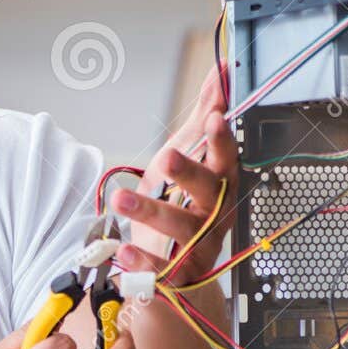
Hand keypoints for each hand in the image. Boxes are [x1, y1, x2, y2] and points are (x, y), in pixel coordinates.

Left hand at [110, 64, 237, 286]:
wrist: (175, 267)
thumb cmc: (182, 203)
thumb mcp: (189, 155)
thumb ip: (203, 115)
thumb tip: (219, 71)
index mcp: (221, 185)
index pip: (227, 159)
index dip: (223, 141)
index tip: (215, 117)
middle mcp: (216, 217)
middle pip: (208, 194)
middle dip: (189, 174)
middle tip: (167, 156)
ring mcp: (200, 248)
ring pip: (181, 230)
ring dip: (151, 212)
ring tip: (120, 199)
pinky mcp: (179, 277)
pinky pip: (164, 271)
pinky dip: (143, 262)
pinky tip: (122, 250)